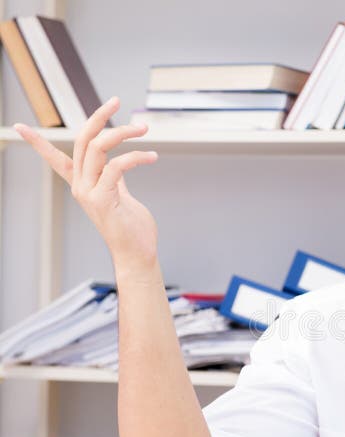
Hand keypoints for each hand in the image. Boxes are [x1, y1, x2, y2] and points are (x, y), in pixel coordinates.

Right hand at [14, 96, 159, 272]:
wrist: (136, 253)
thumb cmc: (131, 227)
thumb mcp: (119, 195)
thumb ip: (114, 177)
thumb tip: (116, 161)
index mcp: (82, 184)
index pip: (55, 158)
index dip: (38, 142)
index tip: (18, 126)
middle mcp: (81, 186)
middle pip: (82, 140)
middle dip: (98, 116)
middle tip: (115, 101)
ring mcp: (89, 192)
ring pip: (97, 147)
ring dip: (122, 132)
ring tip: (144, 128)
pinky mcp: (104, 198)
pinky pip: (116, 166)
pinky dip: (136, 156)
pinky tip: (152, 156)